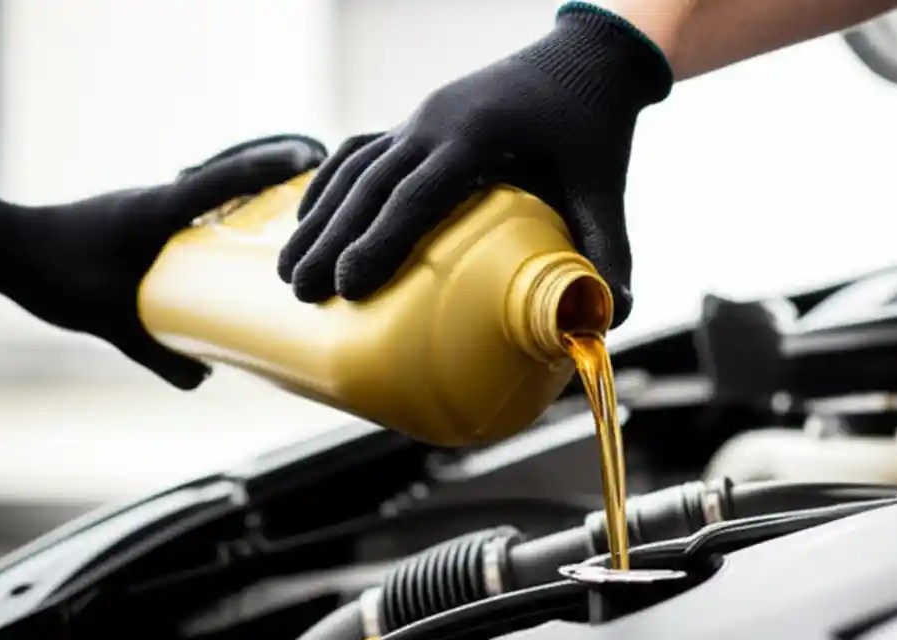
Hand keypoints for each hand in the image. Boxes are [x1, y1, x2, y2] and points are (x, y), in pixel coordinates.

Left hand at [0, 134, 325, 388]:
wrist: (3, 250)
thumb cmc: (53, 272)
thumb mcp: (107, 319)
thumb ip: (158, 353)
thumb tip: (206, 377)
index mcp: (158, 209)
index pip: (224, 179)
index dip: (270, 168)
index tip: (313, 160)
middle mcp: (162, 199)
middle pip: (230, 176)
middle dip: (278, 172)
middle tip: (325, 180)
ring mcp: (154, 205)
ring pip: (215, 188)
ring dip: (256, 189)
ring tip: (302, 207)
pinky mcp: (145, 218)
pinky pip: (199, 206)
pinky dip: (229, 207)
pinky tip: (246, 233)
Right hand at [277, 3, 671, 325]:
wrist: (585, 60)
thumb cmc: (594, 129)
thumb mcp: (604, 190)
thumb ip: (607, 250)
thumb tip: (609, 321)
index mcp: (477, 134)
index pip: (415, 194)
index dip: (378, 241)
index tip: (346, 288)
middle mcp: (436, 120)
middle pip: (369, 185)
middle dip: (331, 240)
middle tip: (301, 293)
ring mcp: (420, 116)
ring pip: (354, 168)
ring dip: (319, 218)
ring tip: (288, 272)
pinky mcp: (416, 121)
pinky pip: (360, 151)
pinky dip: (329, 185)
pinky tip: (309, 221)